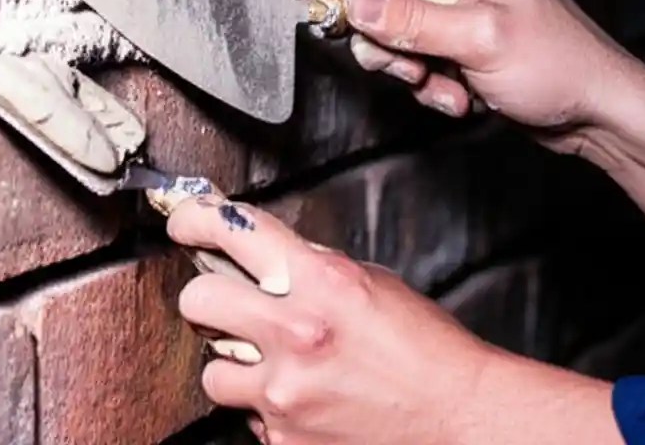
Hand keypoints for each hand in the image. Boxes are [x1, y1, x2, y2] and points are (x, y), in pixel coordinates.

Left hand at [166, 193, 497, 444]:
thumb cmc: (427, 351)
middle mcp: (297, 333)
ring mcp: (285, 393)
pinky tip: (305, 401)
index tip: (185, 224)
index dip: (196, 221)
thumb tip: (265, 256)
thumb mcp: (372, 284)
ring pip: (214, 372)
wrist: (459, 419)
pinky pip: (250, 417)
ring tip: (276, 366)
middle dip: (207, 300)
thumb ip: (314, 268)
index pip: (235, 231)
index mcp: (322, 282)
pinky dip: (269, 410)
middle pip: (198, 301)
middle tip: (225, 305)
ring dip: (237, 366)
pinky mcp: (284, 439)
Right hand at [302, 0, 639, 151]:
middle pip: (391, 1)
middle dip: (389, 43)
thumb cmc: (560, 68)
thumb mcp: (479, 40)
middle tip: (399, 68)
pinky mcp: (470, 51)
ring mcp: (469, 17)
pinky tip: (467, 101)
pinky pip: (426, 66)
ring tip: (450, 90)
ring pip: (404, 40)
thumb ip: (413, 18)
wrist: (603, 116)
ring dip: (416, 73)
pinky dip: (437, 88)